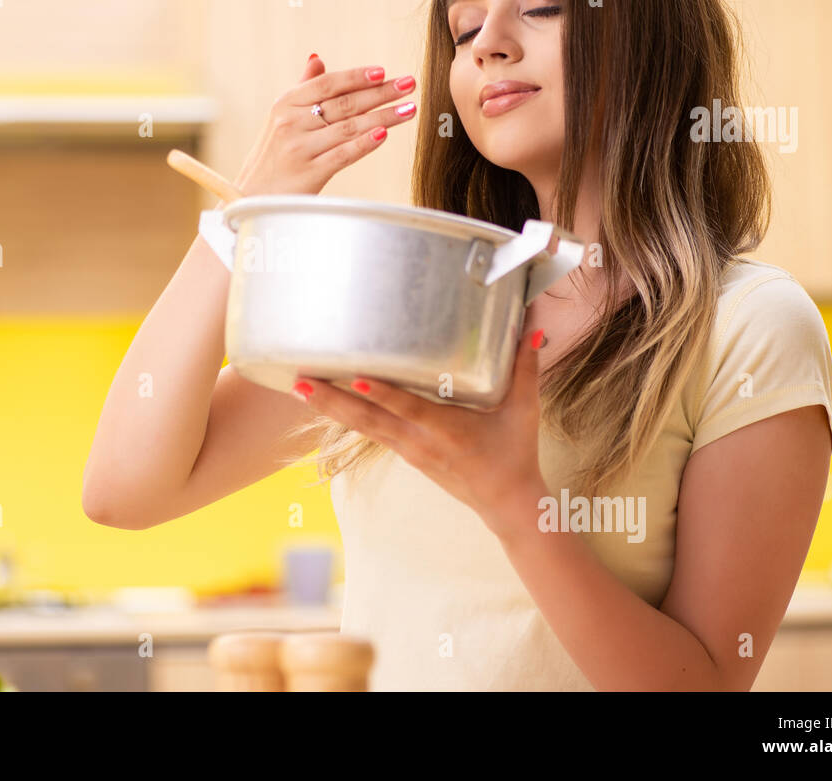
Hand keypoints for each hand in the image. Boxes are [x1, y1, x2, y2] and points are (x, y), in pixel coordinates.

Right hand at [232, 54, 417, 196]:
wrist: (252, 194)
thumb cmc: (274, 154)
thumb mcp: (280, 117)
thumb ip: (303, 88)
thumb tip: (318, 59)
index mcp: (286, 104)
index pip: (328, 84)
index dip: (357, 76)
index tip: (384, 71)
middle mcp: (291, 122)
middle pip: (344, 104)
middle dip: (381, 93)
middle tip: (409, 85)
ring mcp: (299, 148)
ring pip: (349, 127)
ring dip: (383, 117)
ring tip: (409, 109)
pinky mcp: (308, 173)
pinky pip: (343, 155)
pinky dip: (364, 144)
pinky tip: (385, 135)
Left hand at [291, 323, 546, 527]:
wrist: (506, 504)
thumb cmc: (516, 453)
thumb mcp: (525, 410)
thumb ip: (525, 367)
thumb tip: (532, 326)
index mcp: (448, 431)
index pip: (409, 409)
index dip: (383, 394)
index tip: (357, 377)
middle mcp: (420, 442)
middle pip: (369, 419)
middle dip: (332, 399)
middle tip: (299, 381)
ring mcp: (408, 450)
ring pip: (362, 426)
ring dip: (329, 406)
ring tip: (298, 386)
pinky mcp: (405, 453)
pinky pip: (369, 431)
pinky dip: (345, 416)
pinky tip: (324, 402)